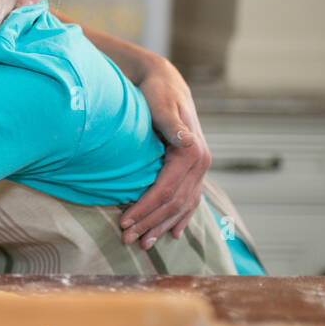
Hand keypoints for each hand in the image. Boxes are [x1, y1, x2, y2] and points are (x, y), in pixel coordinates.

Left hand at [121, 60, 211, 247]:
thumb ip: (172, 124)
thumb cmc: (156, 92)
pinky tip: (174, 234)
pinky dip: (181, 218)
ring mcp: (199, 168)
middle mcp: (200, 163)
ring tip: (143, 243)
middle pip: (173, 203)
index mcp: (192, 152)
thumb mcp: (161, 104)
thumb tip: (186, 142)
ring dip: (162, 226)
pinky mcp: (193, 170)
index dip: (145, 209)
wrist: (164, 82)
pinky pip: (189, 199)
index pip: (166, 190)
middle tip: (127, 239)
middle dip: (149, 223)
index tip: (124, 223)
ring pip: (182, 206)